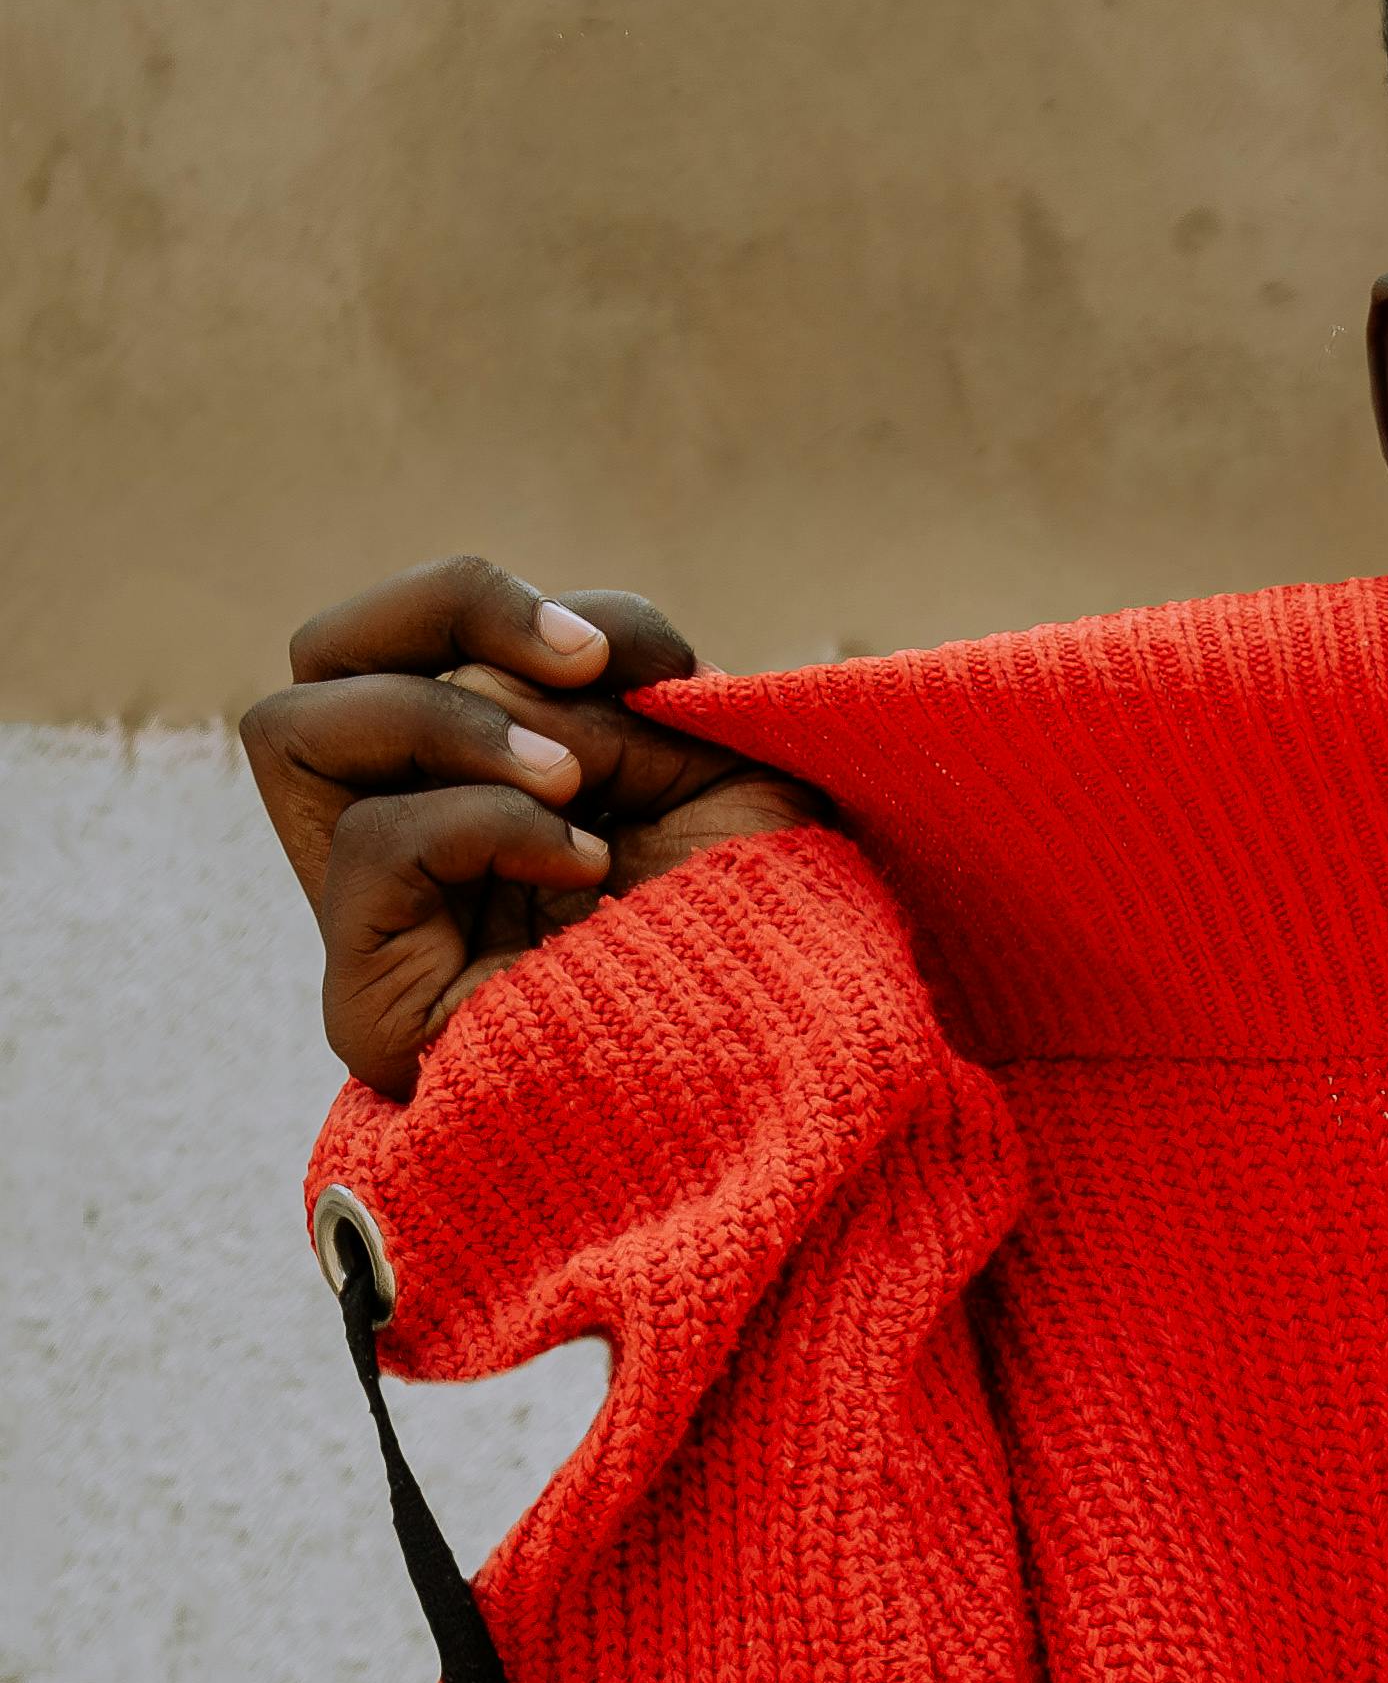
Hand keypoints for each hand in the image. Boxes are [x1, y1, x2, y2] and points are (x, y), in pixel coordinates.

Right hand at [241, 556, 816, 1097]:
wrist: (799, 1078)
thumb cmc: (772, 927)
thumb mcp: (713, 765)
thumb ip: (614, 689)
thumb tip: (503, 676)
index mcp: (480, 781)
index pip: (405, 637)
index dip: (495, 604)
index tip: (627, 656)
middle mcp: (412, 842)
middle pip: (318, 656)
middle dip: (444, 611)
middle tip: (583, 664)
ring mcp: (381, 919)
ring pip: (292, 730)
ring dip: (449, 718)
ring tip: (578, 785)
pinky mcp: (373, 998)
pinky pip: (372, 842)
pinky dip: (484, 822)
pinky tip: (585, 869)